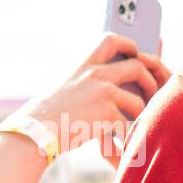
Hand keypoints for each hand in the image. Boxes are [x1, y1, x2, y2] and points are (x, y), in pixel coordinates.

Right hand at [16, 32, 170, 165]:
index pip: (111, 40)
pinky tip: (124, 142)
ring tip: (135, 125)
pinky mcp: (106, 114)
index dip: (129, 44)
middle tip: (149, 92)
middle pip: (137, 66)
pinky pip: (129, 124)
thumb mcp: (61, 89)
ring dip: (140, 114)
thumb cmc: (43, 116)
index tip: (135, 52)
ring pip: (138, 100)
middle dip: (148, 80)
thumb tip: (103, 89)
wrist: (33, 132)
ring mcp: (103, 93)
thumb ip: (82, 83)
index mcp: (83, 66)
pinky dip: (128, 135)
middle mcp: (95, 75)